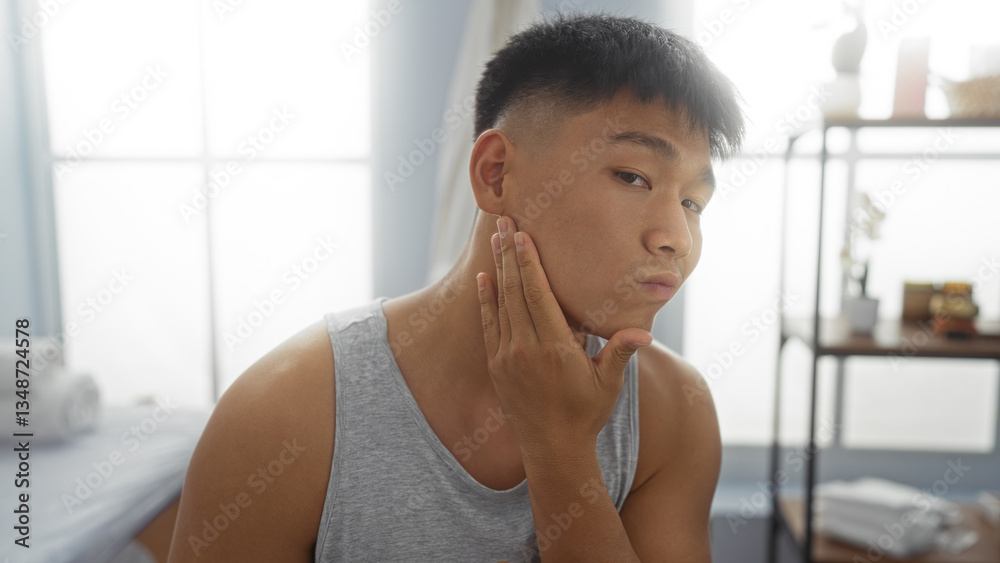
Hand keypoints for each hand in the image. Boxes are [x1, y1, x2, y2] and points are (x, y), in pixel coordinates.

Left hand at [476, 215, 651, 458]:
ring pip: (500, 304)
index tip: (524, 236)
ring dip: (498, 269)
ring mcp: (507, 357)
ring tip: (496, 240)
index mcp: (554, 349)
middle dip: (510, 254)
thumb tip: (645, 333)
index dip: (529, 263)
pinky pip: (489, 325)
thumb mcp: (608, 384)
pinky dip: (486, 300)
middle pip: (515, 291)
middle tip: (506, 223)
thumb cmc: (586, 414)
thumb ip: (620, 353)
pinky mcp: (496, 366)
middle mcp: (526, 349)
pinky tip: (485, 278)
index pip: (538, 295)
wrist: (552, 449)